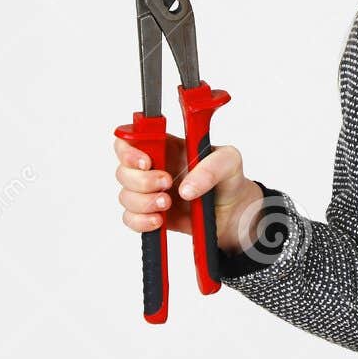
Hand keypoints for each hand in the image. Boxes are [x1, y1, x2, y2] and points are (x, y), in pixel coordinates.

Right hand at [113, 134, 261, 254]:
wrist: (234, 214)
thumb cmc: (229, 180)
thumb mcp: (230, 162)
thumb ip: (211, 168)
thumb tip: (186, 188)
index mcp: (166, 146)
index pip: (131, 137)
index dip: (129, 149)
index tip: (146, 161)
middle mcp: (153, 167)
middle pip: (123, 170)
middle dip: (142, 180)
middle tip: (167, 183)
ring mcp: (149, 192)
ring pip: (125, 196)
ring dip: (144, 202)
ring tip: (168, 203)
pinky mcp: (151, 215)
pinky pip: (130, 219)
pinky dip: (141, 221)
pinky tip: (159, 220)